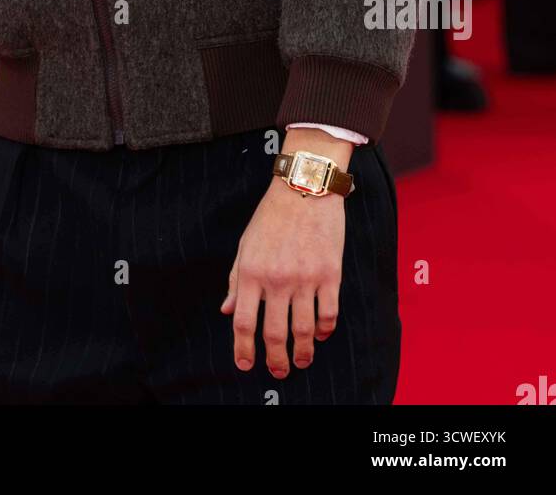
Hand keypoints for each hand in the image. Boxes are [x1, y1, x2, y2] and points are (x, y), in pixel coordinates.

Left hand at [220, 129, 350, 376]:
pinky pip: (329, 313)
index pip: (243, 322)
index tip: (246, 365)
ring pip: (304, 330)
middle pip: (274, 334)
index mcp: (251, 272)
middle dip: (276, 361)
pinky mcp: (330, 274)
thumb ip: (237, 280)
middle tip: (278, 371)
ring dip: (303, 352)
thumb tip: (228, 310)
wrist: (304, 187)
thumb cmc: (271, 215)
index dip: (243, 350)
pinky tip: (321, 335)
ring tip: (301, 361)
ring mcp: (305, 278)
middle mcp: (276, 279)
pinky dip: (325, 331)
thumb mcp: (245, 245)